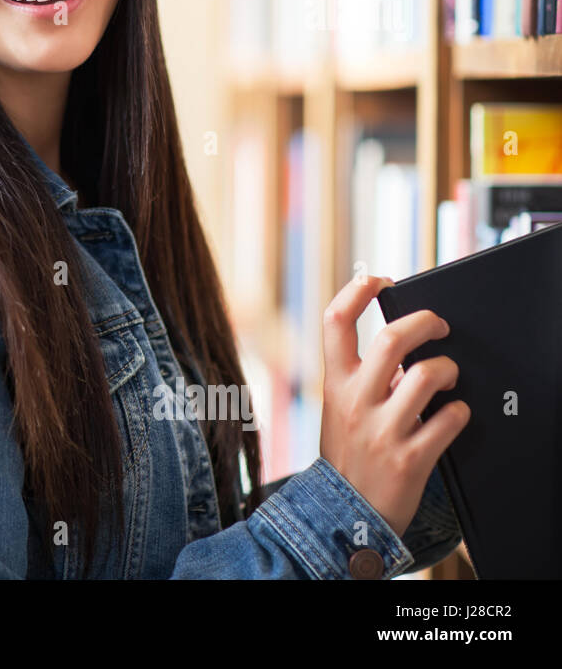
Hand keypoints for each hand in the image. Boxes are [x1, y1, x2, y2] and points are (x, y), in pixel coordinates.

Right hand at [319, 275, 470, 536]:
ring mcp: (383, 429)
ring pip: (428, 375)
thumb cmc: (349, 453)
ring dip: (448, 370)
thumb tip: (406, 345)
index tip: (378, 280)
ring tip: (449, 378)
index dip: (357, 290)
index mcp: (334, 384)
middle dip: (425, 322)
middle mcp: (355, 401)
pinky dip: (460, 413)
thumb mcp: (340, 408)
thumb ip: (364, 377)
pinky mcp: (411, 457)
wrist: (344, 514)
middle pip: (391, 338)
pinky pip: (450, 419)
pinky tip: (453, 416)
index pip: (335, 321)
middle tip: (439, 326)